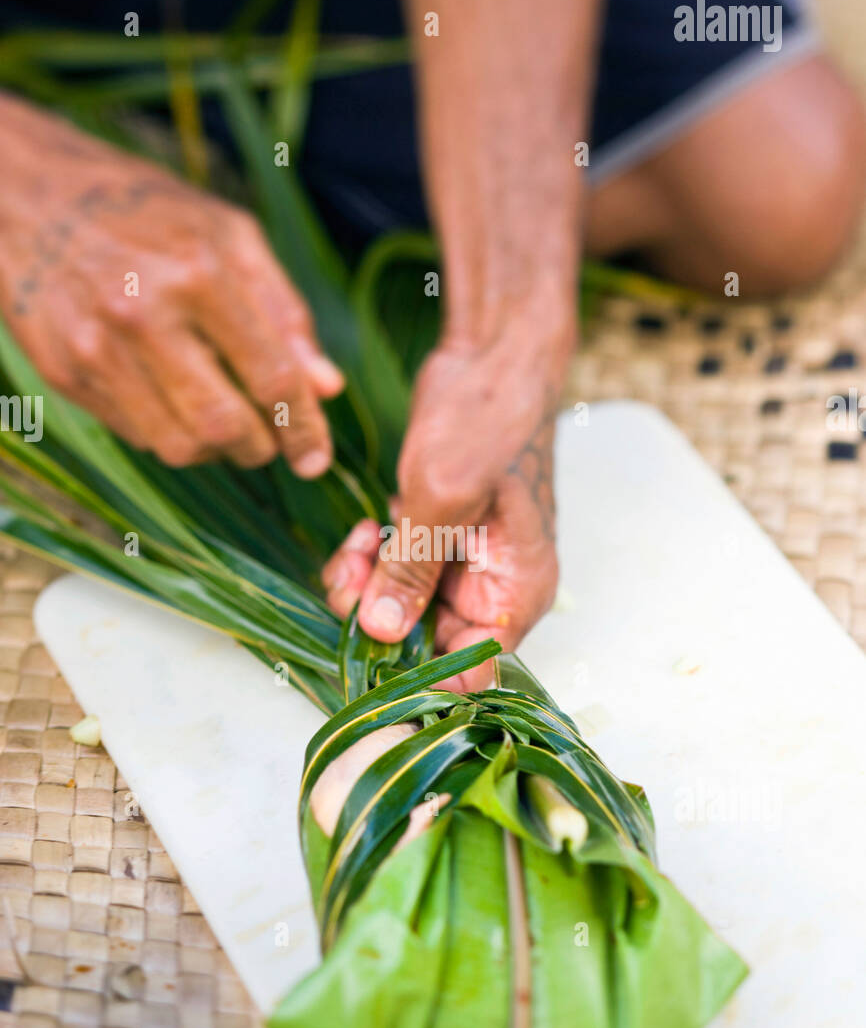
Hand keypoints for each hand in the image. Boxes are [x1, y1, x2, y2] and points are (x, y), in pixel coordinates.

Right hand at [0, 94, 342, 470]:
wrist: (30, 195)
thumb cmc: (149, 212)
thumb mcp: (231, 236)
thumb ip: (285, 313)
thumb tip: (326, 387)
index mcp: (200, 274)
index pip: (270, 379)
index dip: (303, 429)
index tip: (316, 459)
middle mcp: (145, 316)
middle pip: (224, 427)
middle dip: (260, 449)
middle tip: (269, 440)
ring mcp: (98, 350)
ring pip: (177, 447)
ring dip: (214, 451)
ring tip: (223, 420)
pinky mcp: (66, 373)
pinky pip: (136, 435)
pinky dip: (168, 433)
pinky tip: (172, 399)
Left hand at [322, 301, 571, 689]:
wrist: (490, 355)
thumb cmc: (487, 417)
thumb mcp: (443, 496)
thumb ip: (414, 570)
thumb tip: (383, 634)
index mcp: (518, 593)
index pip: (473, 671)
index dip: (419, 673)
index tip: (371, 651)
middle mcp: (494, 589)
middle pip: (425, 644)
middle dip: (379, 618)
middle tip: (354, 578)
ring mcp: (462, 565)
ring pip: (400, 611)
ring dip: (366, 586)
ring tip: (361, 541)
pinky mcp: (434, 538)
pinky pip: (392, 574)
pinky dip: (369, 560)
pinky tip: (367, 528)